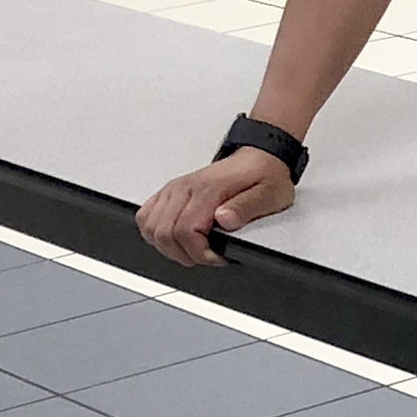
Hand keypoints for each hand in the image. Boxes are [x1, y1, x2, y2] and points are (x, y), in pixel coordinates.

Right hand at [136, 149, 294, 266]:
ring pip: (151, 227)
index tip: (217, 257)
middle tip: (208, 256)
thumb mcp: (269, 194)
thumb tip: (224, 220)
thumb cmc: (264, 176)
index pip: (186, 230)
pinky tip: (174, 238)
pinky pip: (146, 215)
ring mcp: (175, 189)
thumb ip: (246, 208)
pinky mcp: (171, 192)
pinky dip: (155, 233)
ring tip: (193, 250)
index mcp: (209, 188)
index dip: (199, 253)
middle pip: (164, 233)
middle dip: (185, 255)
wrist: (260, 159)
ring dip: (169, 247)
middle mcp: (187, 187)